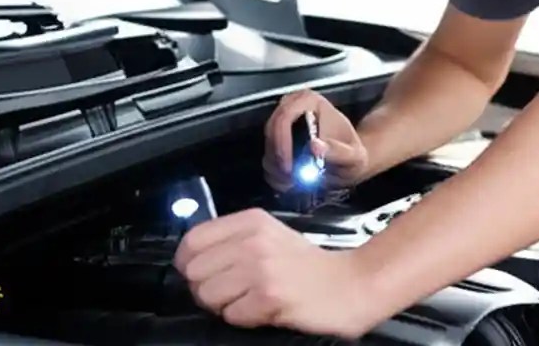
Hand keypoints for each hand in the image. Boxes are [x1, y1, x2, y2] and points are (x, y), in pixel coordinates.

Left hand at [174, 209, 384, 337]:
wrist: (349, 285)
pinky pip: (231, 315)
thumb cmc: (306, 266)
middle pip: (194, 271)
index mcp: (250, 221)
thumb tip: (191, 260)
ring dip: (224, 306)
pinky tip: (263, 309)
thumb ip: (233, 240)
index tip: (202, 274)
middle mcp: (252, 240)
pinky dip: (243, 318)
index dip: (189, 263)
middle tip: (231, 293)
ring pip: (207, 295)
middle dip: (207, 289)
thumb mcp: (269, 236)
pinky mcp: (269, 296)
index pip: (192, 240)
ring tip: (249, 300)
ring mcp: (261, 268)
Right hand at [263, 90, 367, 191]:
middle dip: (280, 160)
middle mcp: (291, 107)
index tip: (289, 169)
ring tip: (296, 183)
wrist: (348, 161)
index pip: (284, 117)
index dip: (282, 144)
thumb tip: (314, 147)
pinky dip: (276, 174)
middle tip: (292, 180)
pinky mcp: (276, 141)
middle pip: (271, 133)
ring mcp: (281, 124)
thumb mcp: (353, 157)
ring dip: (278, 170)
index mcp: (309, 101)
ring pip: (268, 148)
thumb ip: (337, 151)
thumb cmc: (352, 154)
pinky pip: (268, 158)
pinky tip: (292, 182)